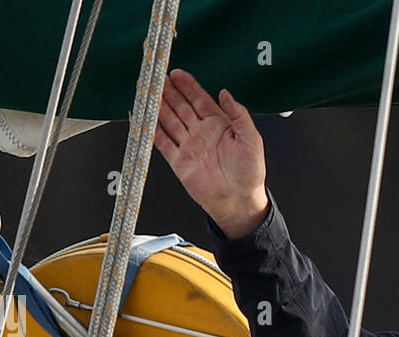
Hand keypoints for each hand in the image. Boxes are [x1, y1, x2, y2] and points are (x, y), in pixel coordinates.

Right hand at [154, 69, 269, 238]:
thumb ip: (238, 114)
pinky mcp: (180, 162)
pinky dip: (154, 132)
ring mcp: (189, 147)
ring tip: (149, 92)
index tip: (176, 73)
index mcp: (219, 125)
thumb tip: (226, 93)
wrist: (239, 201)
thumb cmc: (250, 173)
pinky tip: (147, 119)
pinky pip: (163, 143)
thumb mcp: (251, 138)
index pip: (199, 100)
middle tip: (157, 78)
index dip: (188, 86)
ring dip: (159, 107)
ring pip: (170, 121)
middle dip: (169, 92)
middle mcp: (202, 134)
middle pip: (181, 107)